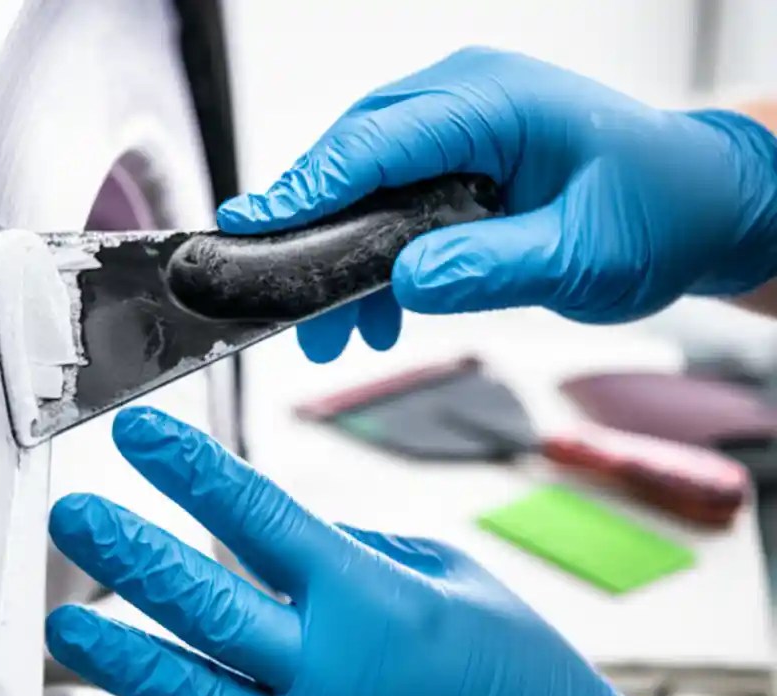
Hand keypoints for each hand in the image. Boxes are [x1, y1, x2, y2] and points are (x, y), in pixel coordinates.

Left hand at [46, 407, 658, 695]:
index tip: (137, 433)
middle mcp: (332, 672)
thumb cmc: (517, 677)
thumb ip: (358, 553)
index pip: (261, 518)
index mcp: (373, 601)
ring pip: (193, 695)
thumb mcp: (451, 582)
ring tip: (65, 626)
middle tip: (75, 515)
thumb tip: (284, 541)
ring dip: (123, 657)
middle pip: (207, 607)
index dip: (191, 471)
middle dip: (133, 557)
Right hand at [218, 47, 776, 361]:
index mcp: (492, 102)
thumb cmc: (660, 211)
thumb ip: (493, 267)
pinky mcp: (455, 166)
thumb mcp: (582, 253)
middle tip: (285, 301)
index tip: (252, 226)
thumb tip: (406, 281)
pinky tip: (376, 316)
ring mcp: (456, 132)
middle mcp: (463, 105)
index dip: (308, 186)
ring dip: (340, 258)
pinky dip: (373, 261)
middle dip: (312, 233)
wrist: (701, 208)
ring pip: (364, 188)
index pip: (377, 141)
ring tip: (333, 334)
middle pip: (353, 160)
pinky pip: (391, 205)